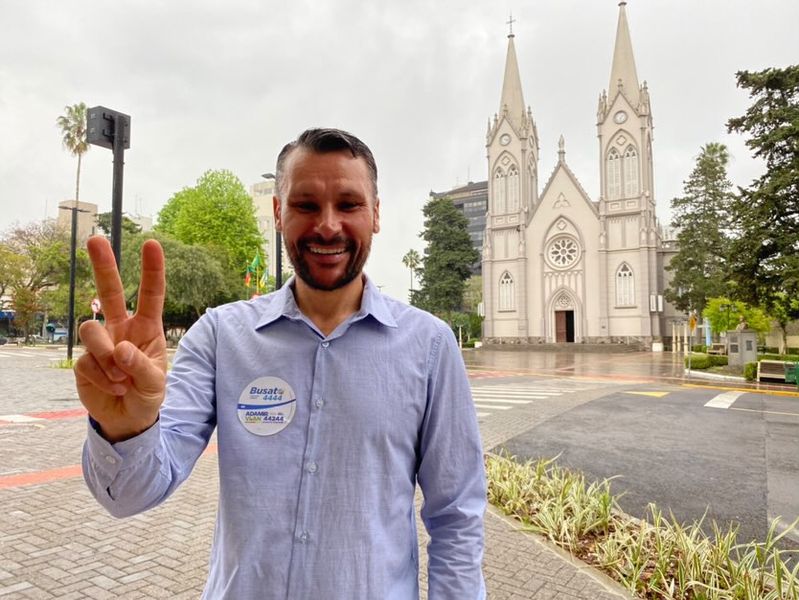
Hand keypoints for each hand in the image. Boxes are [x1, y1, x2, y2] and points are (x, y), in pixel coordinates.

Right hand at [74, 236, 166, 442]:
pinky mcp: (83, 360)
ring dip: (106, 356)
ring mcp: (101, 342)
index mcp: (147, 328)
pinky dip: (100, 377)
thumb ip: (142, 367)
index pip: (150, 295)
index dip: (151, 270)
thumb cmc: (148, 394)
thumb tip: (121, 351)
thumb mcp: (156, 384)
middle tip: (96, 238)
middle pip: (108, 292)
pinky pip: (86, 361)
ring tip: (121, 377)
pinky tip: (111, 386)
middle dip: (103, 265)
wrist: (127, 419)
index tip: (152, 243)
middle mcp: (122, 328)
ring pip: (91, 330)